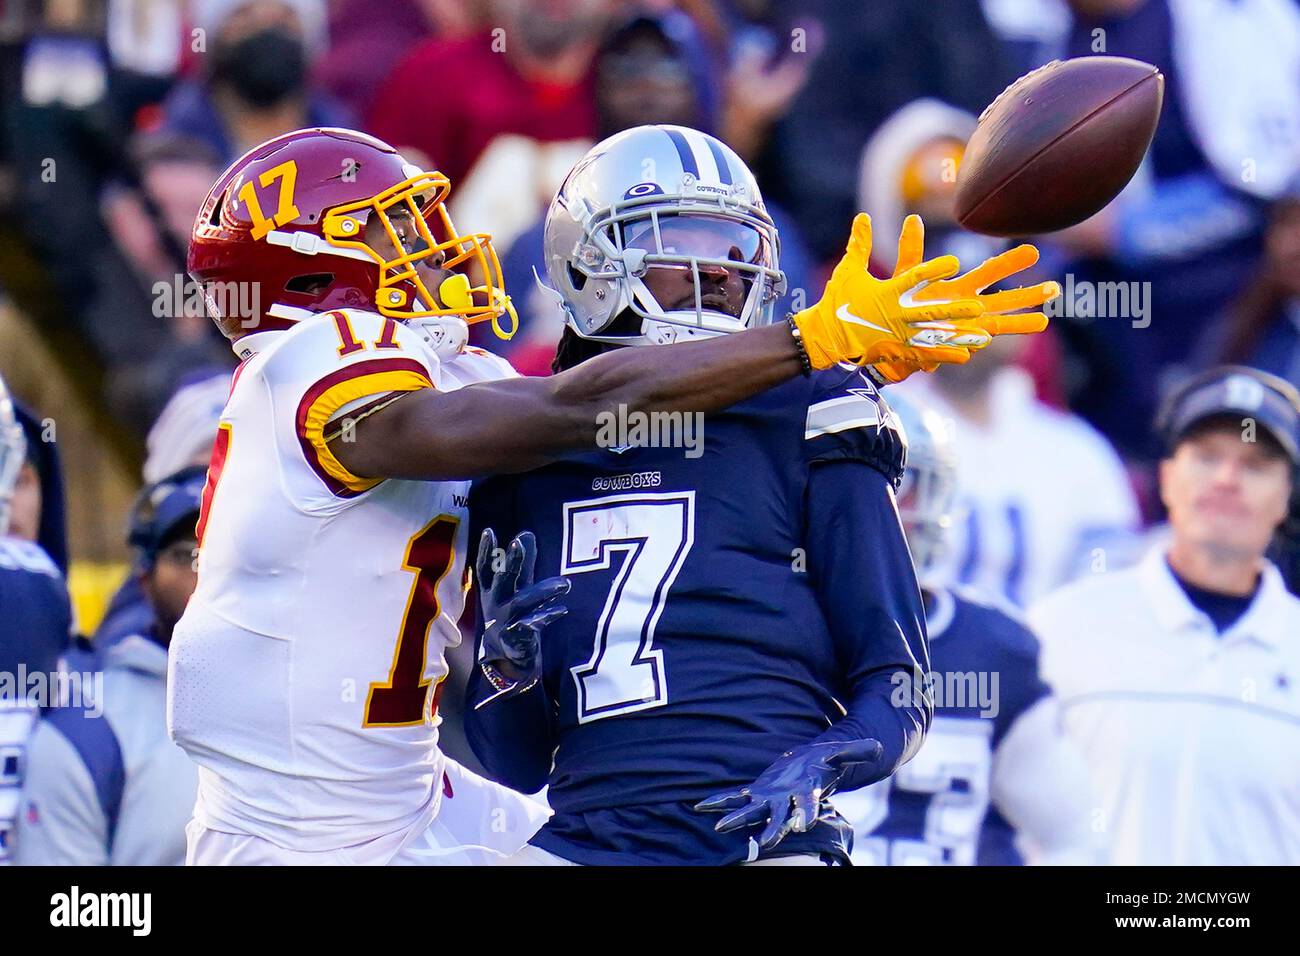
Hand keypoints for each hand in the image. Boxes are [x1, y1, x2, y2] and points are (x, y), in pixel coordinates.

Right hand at [474, 528, 568, 704]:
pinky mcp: (517, 639)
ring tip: (565, 584)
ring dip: (543, 591)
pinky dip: (547, 616)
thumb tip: (527, 533)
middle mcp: (495, 605)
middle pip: (502, 580)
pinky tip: (562, 609)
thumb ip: (523, 563)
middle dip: (511, 561)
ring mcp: (505, 622)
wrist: (508, 659)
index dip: (485, 550)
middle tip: (519, 542)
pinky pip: (532, 625)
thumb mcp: (517, 588)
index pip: (486, 568)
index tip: (488, 530)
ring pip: (522, 602)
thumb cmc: (512, 615)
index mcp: (492, 590)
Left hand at [695, 738, 883, 851]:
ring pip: (750, 813)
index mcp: (807, 793)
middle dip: (770, 831)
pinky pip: (734, 798)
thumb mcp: (838, 751)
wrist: (806, 768)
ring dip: (735, 820)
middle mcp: (786, 802)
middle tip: (763, 844)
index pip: (809, 806)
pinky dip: (719, 802)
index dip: (806, 813)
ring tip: (719, 827)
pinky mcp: (755, 793)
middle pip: (778, 819)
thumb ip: (855, 750)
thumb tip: (877, 745)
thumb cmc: (824, 761)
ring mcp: (769, 800)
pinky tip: (701, 806)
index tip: (803, 824)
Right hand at [792, 214, 987, 377]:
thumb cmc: (838, 302)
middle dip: (953, 311)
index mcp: (886, 293)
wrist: (825, 338)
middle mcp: (895, 315)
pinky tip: (966, 356)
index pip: (913, 279)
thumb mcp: (848, 271)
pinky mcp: (897, 350)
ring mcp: (898, 336)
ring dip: (958, 336)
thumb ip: (859, 244)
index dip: (934, 271)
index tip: (954, 263)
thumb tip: (863, 217)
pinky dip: (945, 355)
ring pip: (933, 335)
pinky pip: (926, 353)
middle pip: (929, 312)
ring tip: (982, 336)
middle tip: (977, 307)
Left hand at [871, 215, 1058, 381]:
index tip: (1033, 252)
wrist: (886, 333)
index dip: (1009, 264)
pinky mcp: (951, 345)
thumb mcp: (906, 275)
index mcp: (959, 289)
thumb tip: (912, 219)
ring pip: (996, 325)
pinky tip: (993, 340)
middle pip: (1003, 299)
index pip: (989, 273)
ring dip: (1019, 324)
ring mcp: (963, 329)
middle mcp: (967, 309)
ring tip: (1044, 321)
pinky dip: (980, 342)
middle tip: (1055, 287)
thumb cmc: (898, 303)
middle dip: (1028, 294)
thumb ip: (912, 251)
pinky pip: (970, 344)